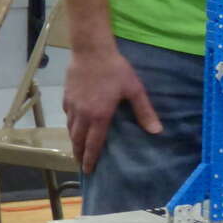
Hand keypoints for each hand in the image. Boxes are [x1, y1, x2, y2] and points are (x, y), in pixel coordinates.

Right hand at [63, 45, 160, 172]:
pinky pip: (67, 116)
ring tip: (77, 149)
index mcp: (99, 116)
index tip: (88, 170)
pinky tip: (74, 125)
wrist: (91, 51)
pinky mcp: (66, 97)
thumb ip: (144, 112)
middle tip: (81, 164)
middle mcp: (82, 115)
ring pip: (70, 129)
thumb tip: (157, 131)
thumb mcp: (134, 90)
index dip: (90, 159)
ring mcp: (72, 106)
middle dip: (79, 154)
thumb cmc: (116, 70)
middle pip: (78, 140)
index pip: (93, 144)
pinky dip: (70, 125)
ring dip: (73, 141)